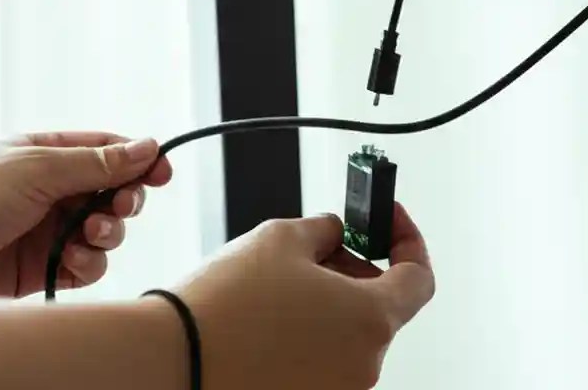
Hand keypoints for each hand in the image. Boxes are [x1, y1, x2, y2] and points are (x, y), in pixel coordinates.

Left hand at [0, 131, 171, 296]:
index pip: (107, 151)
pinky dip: (89, 263)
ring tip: (88, 234)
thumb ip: (98, 163)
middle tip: (117, 207)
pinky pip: (87, 265)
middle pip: (113, 191)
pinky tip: (73, 260)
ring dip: (107, 233)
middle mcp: (50, 190)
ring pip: (105, 230)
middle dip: (124, 200)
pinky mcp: (42, 267)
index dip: (139, 161)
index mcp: (46, 153)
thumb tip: (148, 146)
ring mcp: (46, 229)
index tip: (162, 173)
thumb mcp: (37, 168)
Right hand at [172, 204, 433, 389]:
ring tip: (279, 285)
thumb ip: (327, 230)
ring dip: (328, 305)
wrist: (167, 362)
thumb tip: (336, 233)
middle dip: (355, 271)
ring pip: (347, 336)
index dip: (407, 241)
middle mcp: (365, 364)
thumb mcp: (283, 238)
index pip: (420, 278)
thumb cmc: (222, 306)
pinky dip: (308, 338)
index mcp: (372, 319)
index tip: (388, 223)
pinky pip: (322, 364)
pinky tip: (269, 321)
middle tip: (320, 248)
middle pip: (379, 307)